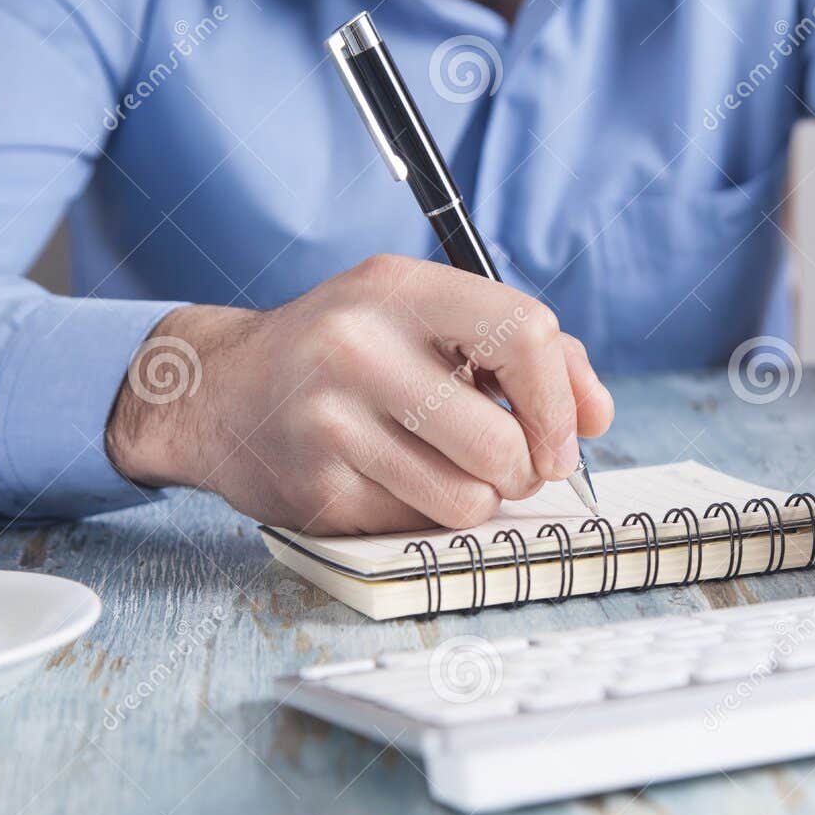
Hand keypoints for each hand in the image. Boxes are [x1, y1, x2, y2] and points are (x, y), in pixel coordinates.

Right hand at [106, 254, 613, 534]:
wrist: (217, 392)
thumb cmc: (349, 355)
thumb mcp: (426, 319)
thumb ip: (526, 351)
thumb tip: (598, 416)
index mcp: (399, 289)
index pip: (526, 334)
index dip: (560, 399)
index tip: (561, 435)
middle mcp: (358, 347)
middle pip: (504, 442)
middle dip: (525, 469)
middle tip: (507, 464)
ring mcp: (330, 422)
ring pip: (468, 500)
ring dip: (478, 500)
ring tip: (447, 472)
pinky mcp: (316, 490)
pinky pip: (418, 526)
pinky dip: (423, 516)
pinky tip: (389, 481)